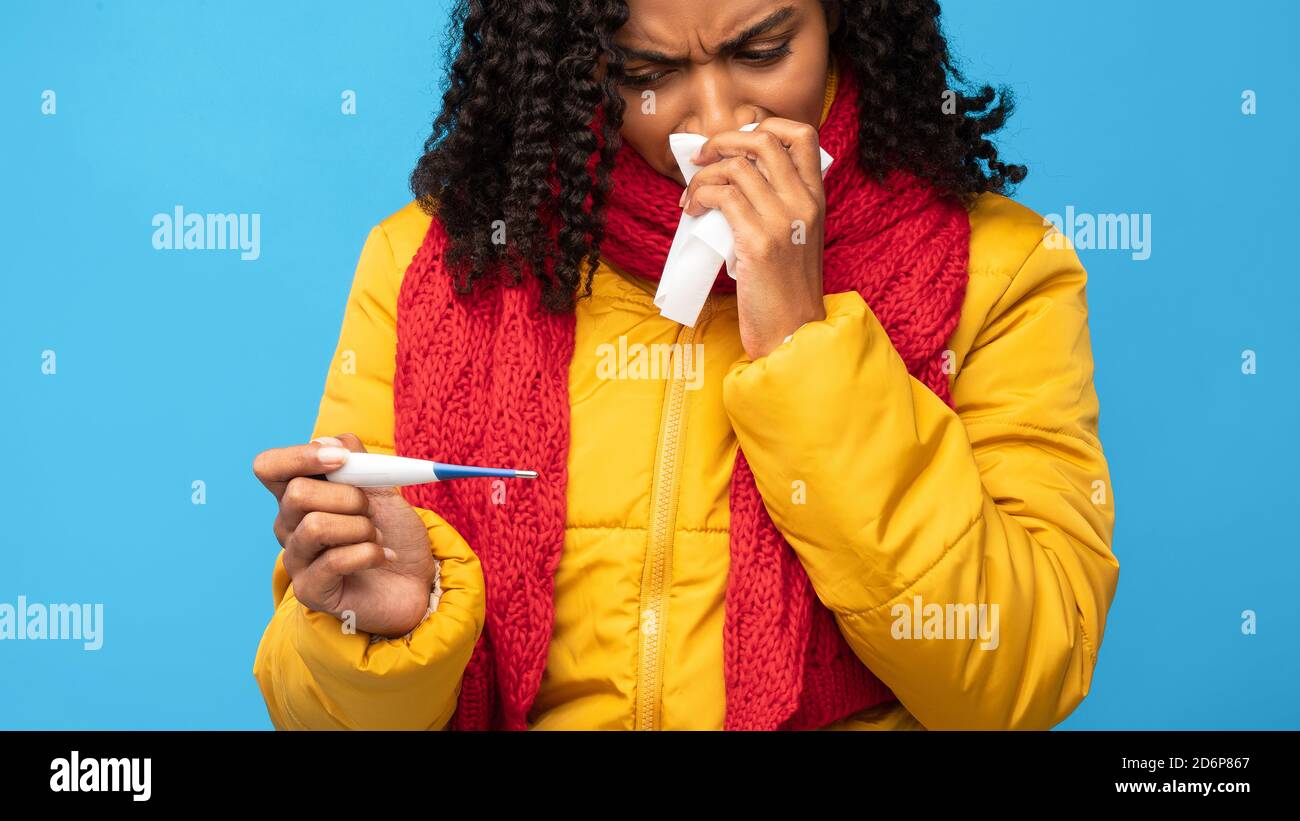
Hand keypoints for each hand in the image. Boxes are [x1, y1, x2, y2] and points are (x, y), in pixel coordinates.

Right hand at [252, 433, 438, 637]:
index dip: (301, 456)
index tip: (343, 460)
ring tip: (377, 537)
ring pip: (315, 526)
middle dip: (349, 497)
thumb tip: (326, 442)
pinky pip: (334, 561)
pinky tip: (383, 557)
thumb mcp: (381, 485)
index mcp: (299, 494)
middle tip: (372, 512)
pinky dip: (370, 553)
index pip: (269, 466)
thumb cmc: (394, 531)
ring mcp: (296, 559)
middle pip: (297, 493)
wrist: (418, 577)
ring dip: (361, 527)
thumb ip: (356, 460)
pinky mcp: (310, 590)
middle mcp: (289, 526)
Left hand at [680, 117, 827, 358]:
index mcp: (816, 198)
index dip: (765, 125)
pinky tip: (693, 211)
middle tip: (702, 159)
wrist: (792, 332)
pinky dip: (699, 197)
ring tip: (691, 198)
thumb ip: (778, 205)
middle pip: (763, 139)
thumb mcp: (795, 238)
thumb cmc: (785, 289)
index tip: (737, 143)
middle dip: (723, 140)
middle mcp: (804, 203)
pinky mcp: (758, 242)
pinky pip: (721, 197)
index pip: (802, 134)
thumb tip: (733, 176)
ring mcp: (783, 221)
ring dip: (703, 177)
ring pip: (735, 167)